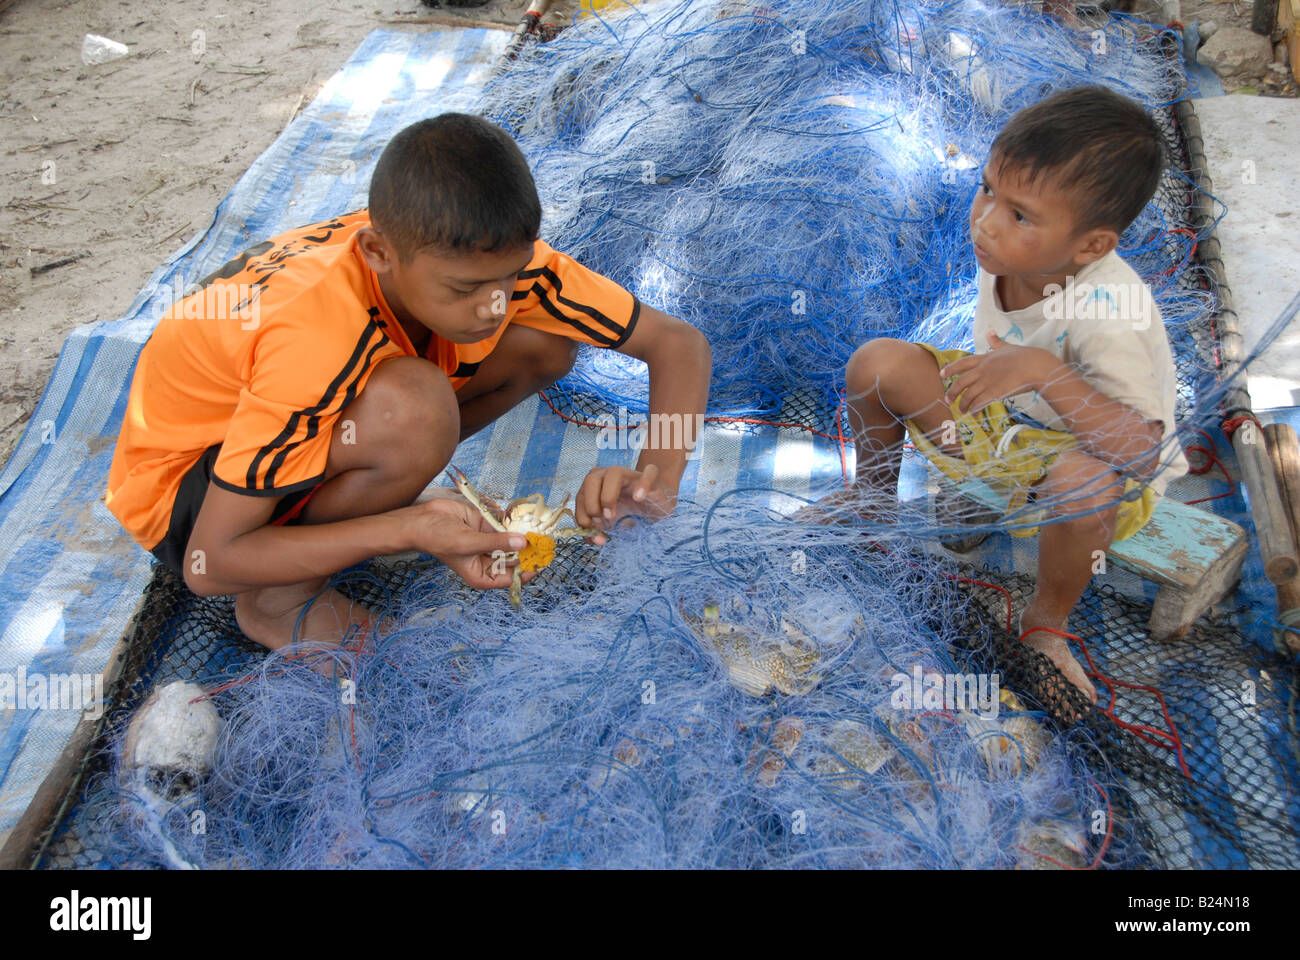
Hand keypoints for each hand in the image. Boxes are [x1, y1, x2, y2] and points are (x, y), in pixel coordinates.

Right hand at [400, 496, 532, 589]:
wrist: (423, 519)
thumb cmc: (439, 538)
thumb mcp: (468, 543)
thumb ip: (496, 542)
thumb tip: (522, 542)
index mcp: (483, 575)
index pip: (512, 577)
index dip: (529, 569)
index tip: (541, 558)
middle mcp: (489, 560)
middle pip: (517, 558)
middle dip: (530, 549)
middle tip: (546, 538)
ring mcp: (490, 542)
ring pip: (514, 540)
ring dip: (525, 533)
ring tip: (540, 525)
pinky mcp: (488, 525)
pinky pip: (506, 524)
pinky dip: (514, 519)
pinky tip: (522, 514)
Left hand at [575, 463, 673, 536]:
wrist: (656, 512)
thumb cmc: (630, 516)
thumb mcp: (610, 526)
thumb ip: (598, 531)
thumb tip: (595, 540)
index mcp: (596, 486)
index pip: (580, 495)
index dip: (582, 514)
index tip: (592, 530)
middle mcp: (610, 476)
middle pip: (591, 479)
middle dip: (591, 504)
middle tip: (601, 522)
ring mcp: (631, 475)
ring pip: (614, 472)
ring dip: (608, 496)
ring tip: (612, 516)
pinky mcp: (652, 478)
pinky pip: (649, 472)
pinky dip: (643, 484)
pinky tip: (638, 498)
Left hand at [940, 331, 1058, 414]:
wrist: (1036, 367)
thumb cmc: (1025, 357)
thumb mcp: (1007, 346)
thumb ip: (996, 342)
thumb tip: (989, 331)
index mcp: (985, 359)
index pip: (963, 363)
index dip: (950, 369)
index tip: (941, 374)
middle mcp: (983, 370)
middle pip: (961, 382)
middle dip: (952, 392)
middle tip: (947, 400)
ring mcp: (988, 382)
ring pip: (968, 395)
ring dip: (963, 404)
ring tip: (962, 410)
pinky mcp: (994, 393)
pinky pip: (979, 403)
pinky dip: (974, 410)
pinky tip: (973, 414)